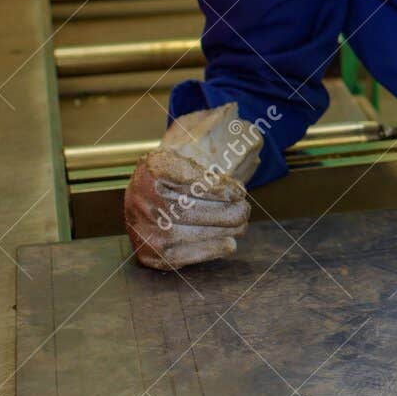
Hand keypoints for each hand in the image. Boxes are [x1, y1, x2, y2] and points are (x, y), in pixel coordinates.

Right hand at [124, 147, 248, 270]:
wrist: (147, 198)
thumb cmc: (180, 173)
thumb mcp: (194, 150)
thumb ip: (217, 142)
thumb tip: (253, 140)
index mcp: (154, 168)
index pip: (189, 181)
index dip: (217, 188)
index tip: (240, 192)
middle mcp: (142, 199)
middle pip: (191, 210)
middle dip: (227, 211)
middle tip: (244, 209)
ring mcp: (144, 228)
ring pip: (193, 233)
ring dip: (225, 229)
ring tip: (240, 222)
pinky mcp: (151, 253)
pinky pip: (186, 255)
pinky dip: (213, 248)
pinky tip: (229, 242)